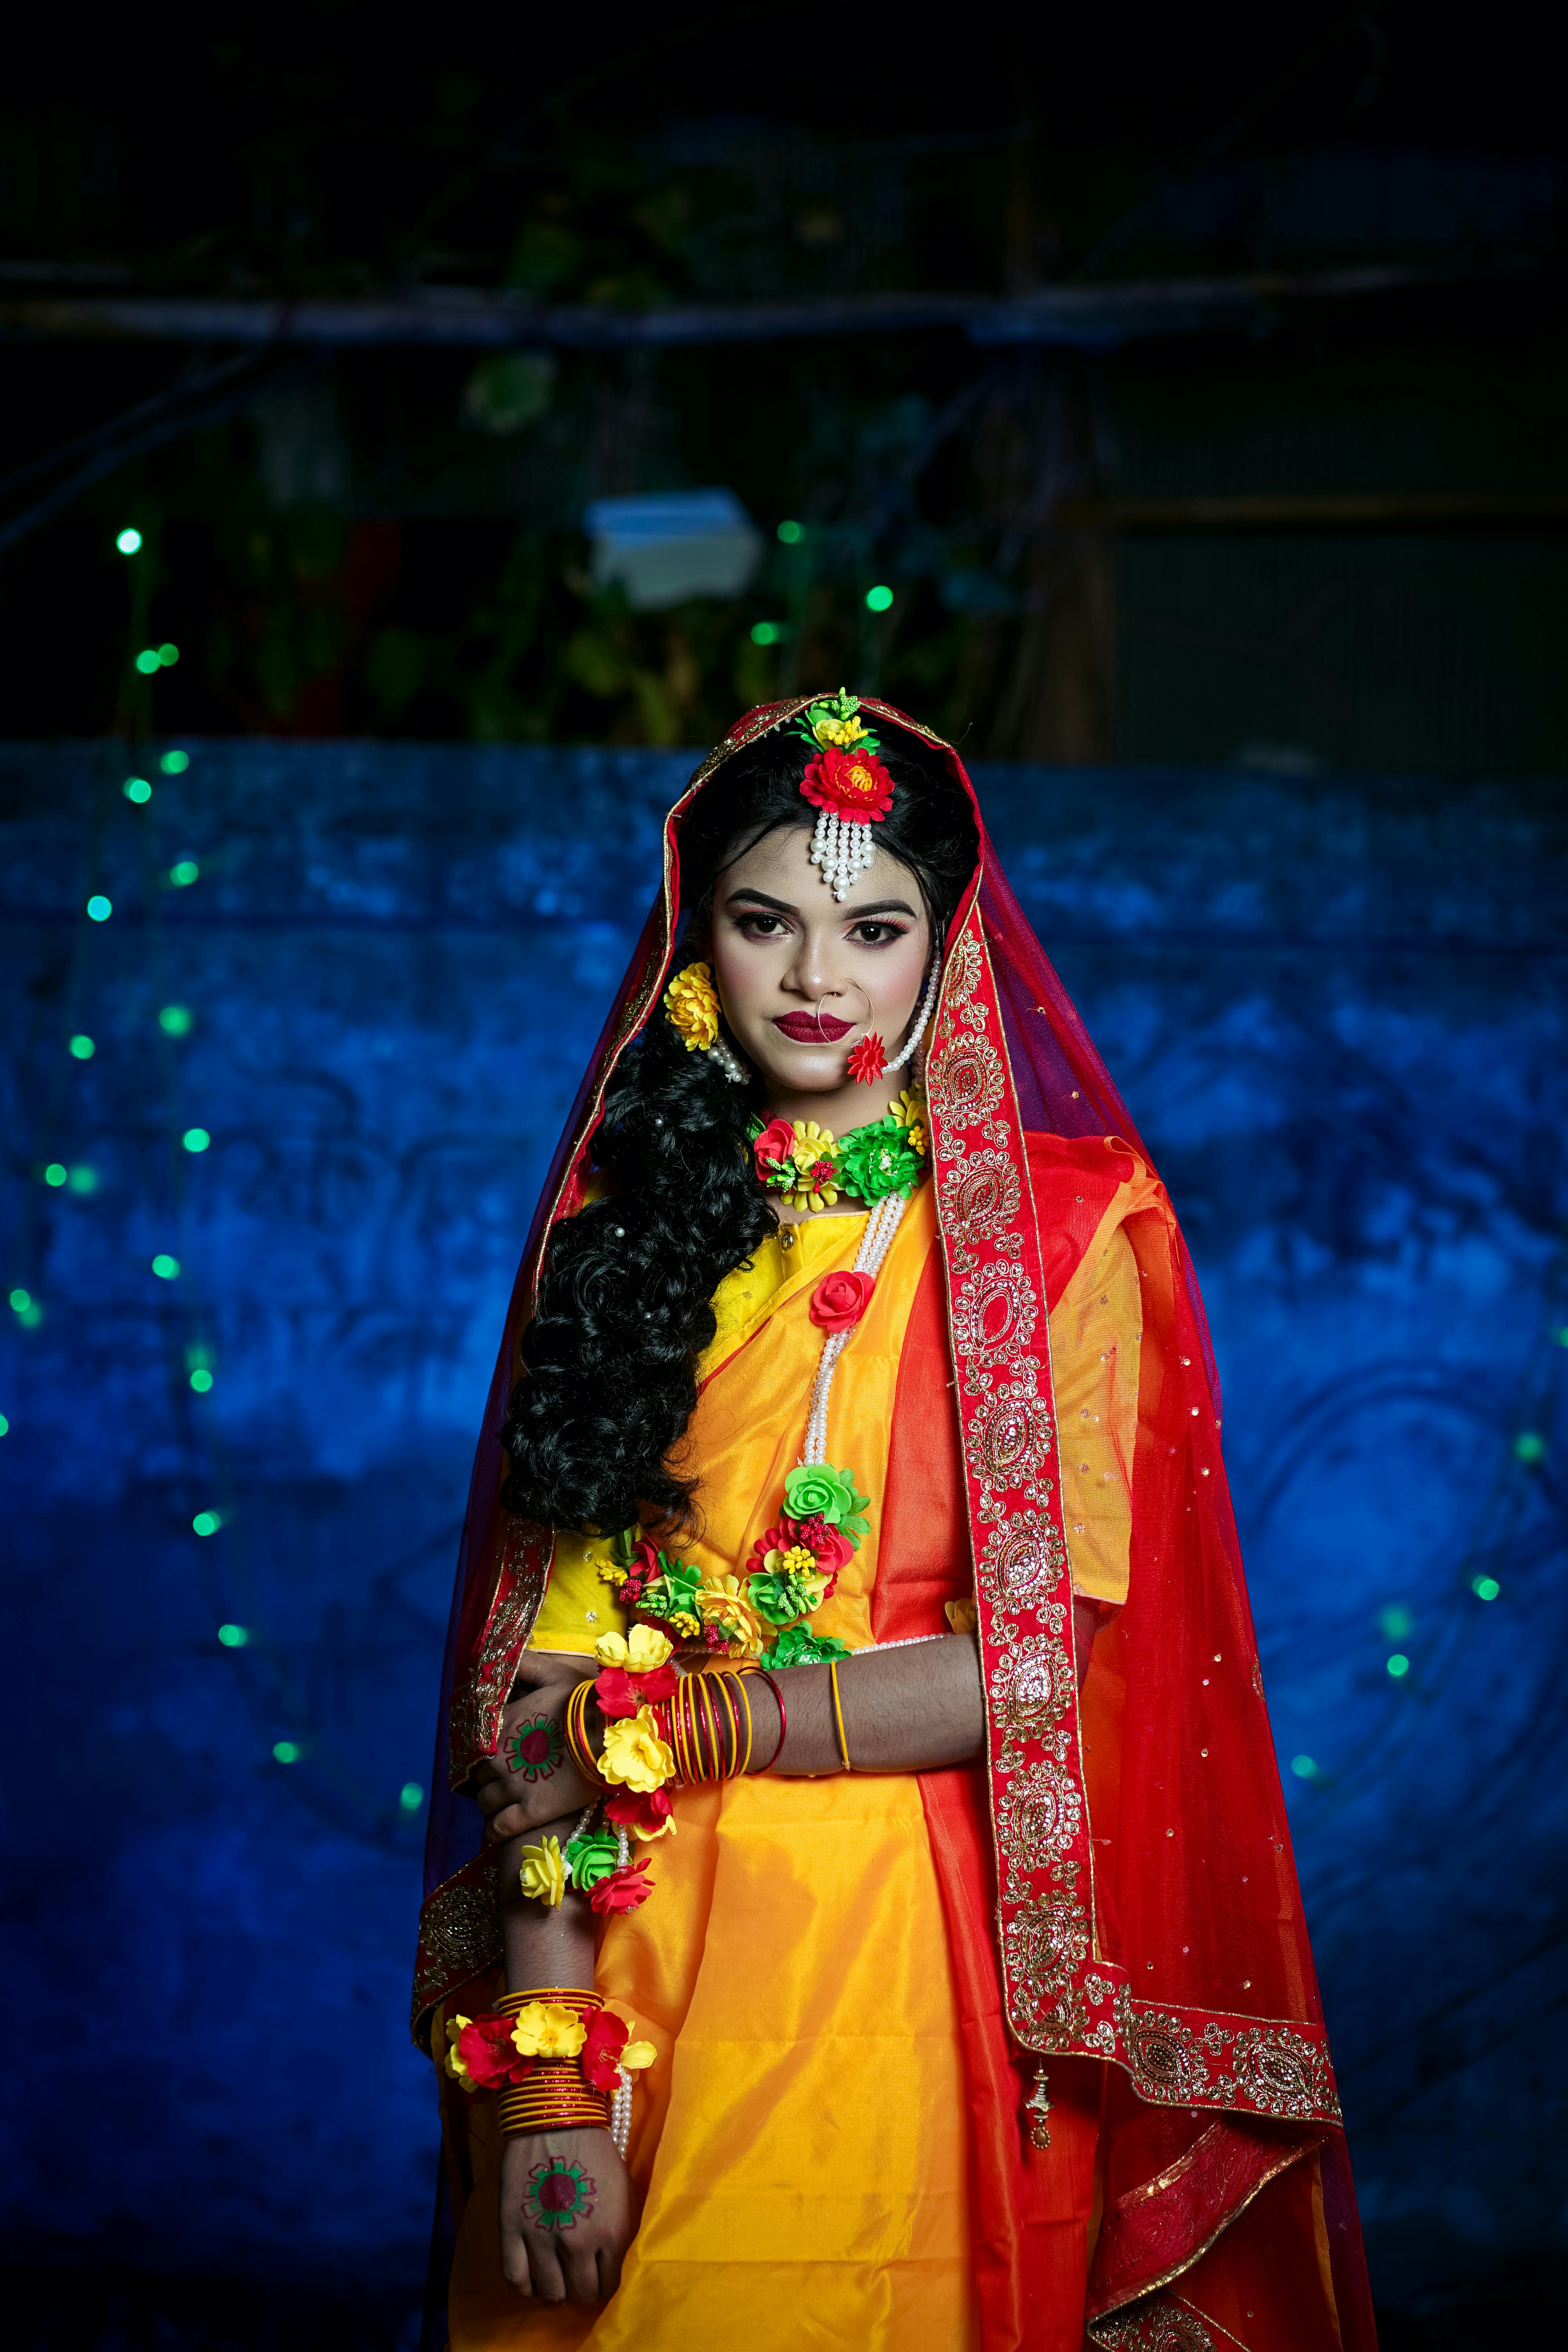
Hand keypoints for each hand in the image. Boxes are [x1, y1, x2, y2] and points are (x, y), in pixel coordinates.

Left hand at [475, 1661, 598, 1844]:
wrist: (608, 1735)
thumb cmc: (581, 1702)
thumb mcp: (552, 1673)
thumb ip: (524, 1665)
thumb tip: (504, 1661)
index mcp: (500, 1726)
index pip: (476, 1743)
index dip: (485, 1750)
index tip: (496, 1753)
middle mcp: (499, 1758)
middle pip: (479, 1775)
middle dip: (488, 1777)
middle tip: (504, 1778)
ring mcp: (512, 1787)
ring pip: (485, 1801)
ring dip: (491, 1802)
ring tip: (503, 1801)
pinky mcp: (529, 1812)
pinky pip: (498, 1828)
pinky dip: (494, 1831)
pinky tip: (497, 1829)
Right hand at [499, 2126, 635, 2302]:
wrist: (557, 2119)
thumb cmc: (597, 2155)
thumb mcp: (624, 2193)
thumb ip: (620, 2235)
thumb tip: (612, 2268)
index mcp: (611, 2232)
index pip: (609, 2286)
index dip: (604, 2284)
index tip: (599, 2276)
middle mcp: (578, 2242)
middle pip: (580, 2294)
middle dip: (581, 2290)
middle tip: (577, 2277)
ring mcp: (542, 2238)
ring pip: (549, 2293)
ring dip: (555, 2290)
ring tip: (556, 2276)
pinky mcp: (512, 2229)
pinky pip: (515, 2279)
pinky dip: (525, 2287)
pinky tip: (532, 2280)